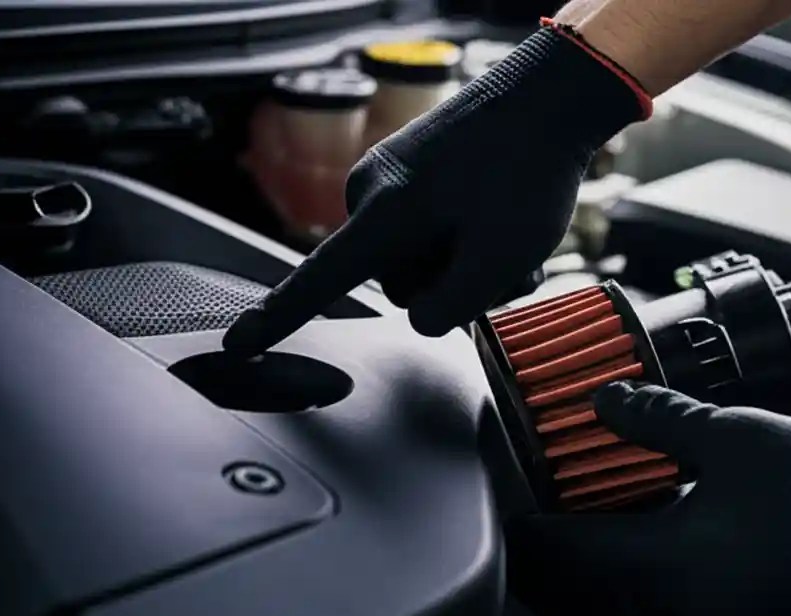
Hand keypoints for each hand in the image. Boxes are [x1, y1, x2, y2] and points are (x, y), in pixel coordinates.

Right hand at [223, 27, 646, 351]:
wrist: (551, 97)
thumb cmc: (530, 174)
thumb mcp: (501, 259)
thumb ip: (451, 308)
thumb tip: (422, 320)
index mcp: (384, 214)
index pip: (321, 281)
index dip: (280, 318)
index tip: (239, 343)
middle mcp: (371, 192)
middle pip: (399, 283)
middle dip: (453, 284)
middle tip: (505, 259)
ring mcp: (388, 179)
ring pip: (419, 259)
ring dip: (468, 264)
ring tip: (511, 237)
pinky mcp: (409, 173)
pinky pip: (427, 230)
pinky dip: (466, 239)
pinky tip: (505, 223)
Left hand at [507, 382, 790, 615]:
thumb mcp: (736, 439)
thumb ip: (665, 420)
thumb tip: (610, 402)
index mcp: (666, 563)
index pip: (565, 553)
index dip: (529, 524)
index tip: (510, 498)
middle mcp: (683, 598)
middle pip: (596, 572)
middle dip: (569, 529)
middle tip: (552, 487)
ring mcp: (721, 607)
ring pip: (641, 575)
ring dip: (619, 533)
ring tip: (612, 486)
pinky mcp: (754, 602)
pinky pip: (684, 576)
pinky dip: (664, 542)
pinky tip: (681, 503)